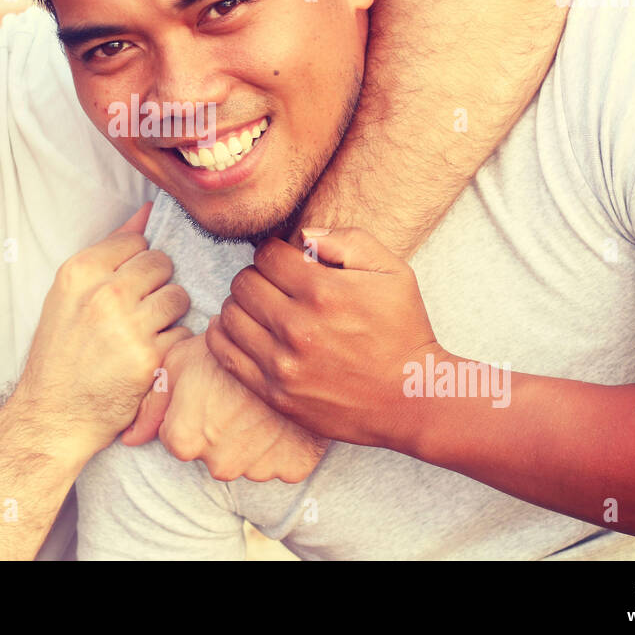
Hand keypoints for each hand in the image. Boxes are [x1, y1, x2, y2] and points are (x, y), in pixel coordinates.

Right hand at [17, 203, 190, 459]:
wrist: (54, 414)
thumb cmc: (61, 352)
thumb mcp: (69, 294)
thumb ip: (109, 250)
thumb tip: (147, 211)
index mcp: (79, 272)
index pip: (136, 241)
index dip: (136, 263)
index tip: (125, 285)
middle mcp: (104, 294)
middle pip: (161, 264)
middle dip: (157, 285)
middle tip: (139, 310)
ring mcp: (128, 326)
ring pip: (178, 297)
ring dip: (169, 314)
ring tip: (146, 332)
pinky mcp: (149, 358)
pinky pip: (182, 335)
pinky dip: (171, 346)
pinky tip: (149, 357)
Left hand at [122, 332, 327, 482]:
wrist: (289, 345)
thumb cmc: (225, 350)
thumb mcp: (179, 362)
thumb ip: (152, 404)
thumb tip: (130, 439)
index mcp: (183, 440)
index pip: (178, 439)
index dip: (193, 413)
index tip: (209, 392)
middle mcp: (218, 463)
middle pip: (213, 453)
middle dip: (221, 429)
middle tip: (235, 397)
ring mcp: (258, 468)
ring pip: (248, 459)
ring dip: (252, 439)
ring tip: (258, 405)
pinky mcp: (293, 468)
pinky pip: (281, 463)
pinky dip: (282, 445)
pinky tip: (280, 418)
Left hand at [205, 227, 442, 450]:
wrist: (412, 399)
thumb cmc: (404, 331)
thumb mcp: (393, 273)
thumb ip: (349, 241)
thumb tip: (303, 235)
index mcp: (323, 292)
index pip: (266, 255)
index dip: (275, 254)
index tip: (286, 263)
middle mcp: (297, 327)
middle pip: (244, 282)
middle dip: (258, 277)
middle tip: (274, 286)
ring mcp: (283, 363)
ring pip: (230, 314)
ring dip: (241, 304)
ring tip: (261, 307)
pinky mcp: (274, 393)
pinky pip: (224, 352)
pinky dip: (223, 333)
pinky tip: (239, 327)